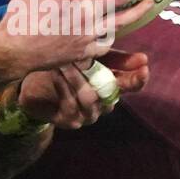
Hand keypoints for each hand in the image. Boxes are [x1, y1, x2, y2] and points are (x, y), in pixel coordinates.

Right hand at [0, 0, 155, 74]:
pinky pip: (107, 42)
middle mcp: (87, 13)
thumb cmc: (21, 14)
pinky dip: (115, 35)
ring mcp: (89, 34)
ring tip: (150, 0)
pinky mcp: (86, 51)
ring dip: (138, 9)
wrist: (16, 51)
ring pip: (122, 20)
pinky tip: (121, 29)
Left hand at [17, 49, 150, 129]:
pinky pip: (70, 103)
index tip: (144, 67)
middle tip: (92, 57)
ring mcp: (88, 115)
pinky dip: (63, 86)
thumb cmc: (67, 71)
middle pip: (113, 93)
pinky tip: (56, 72)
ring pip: (89, 97)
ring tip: (66, 61)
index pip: (133, 85)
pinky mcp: (70, 121)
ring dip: (77, 77)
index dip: (139, 78)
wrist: (35, 89)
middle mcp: (104, 104)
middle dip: (101, 74)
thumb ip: (115, 59)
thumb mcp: (92, 59)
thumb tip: (143, 58)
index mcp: (112, 86)